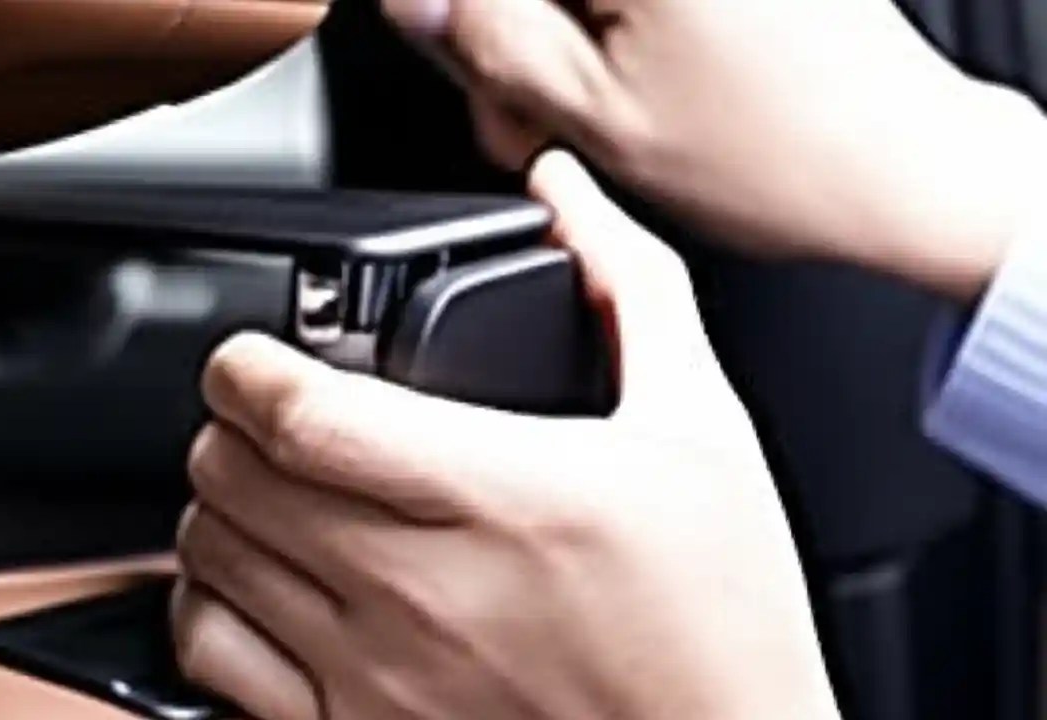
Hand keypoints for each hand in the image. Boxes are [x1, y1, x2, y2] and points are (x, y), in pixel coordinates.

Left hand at [170, 150, 839, 719]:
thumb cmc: (719, 622)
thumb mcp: (702, 431)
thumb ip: (630, 289)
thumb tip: (569, 191)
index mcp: (504, 497)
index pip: (304, 413)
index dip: (244, 365)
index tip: (251, 353)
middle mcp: (423, 593)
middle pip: (235, 477)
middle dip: (231, 426)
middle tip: (269, 415)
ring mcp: (378, 676)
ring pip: (211, 563)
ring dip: (220, 509)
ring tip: (269, 491)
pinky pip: (215, 662)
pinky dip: (212, 608)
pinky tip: (262, 588)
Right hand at [381, 0, 1046, 301]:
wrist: (896, 169)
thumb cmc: (773, 155)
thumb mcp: (591, 112)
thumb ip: (487, 41)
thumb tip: (413, 3)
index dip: (449, 23)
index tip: (453, 63)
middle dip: (504, 36)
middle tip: (520, 114)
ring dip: (552, 41)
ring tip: (585, 113)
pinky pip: (619, 2)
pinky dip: (604, 32)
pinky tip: (626, 85)